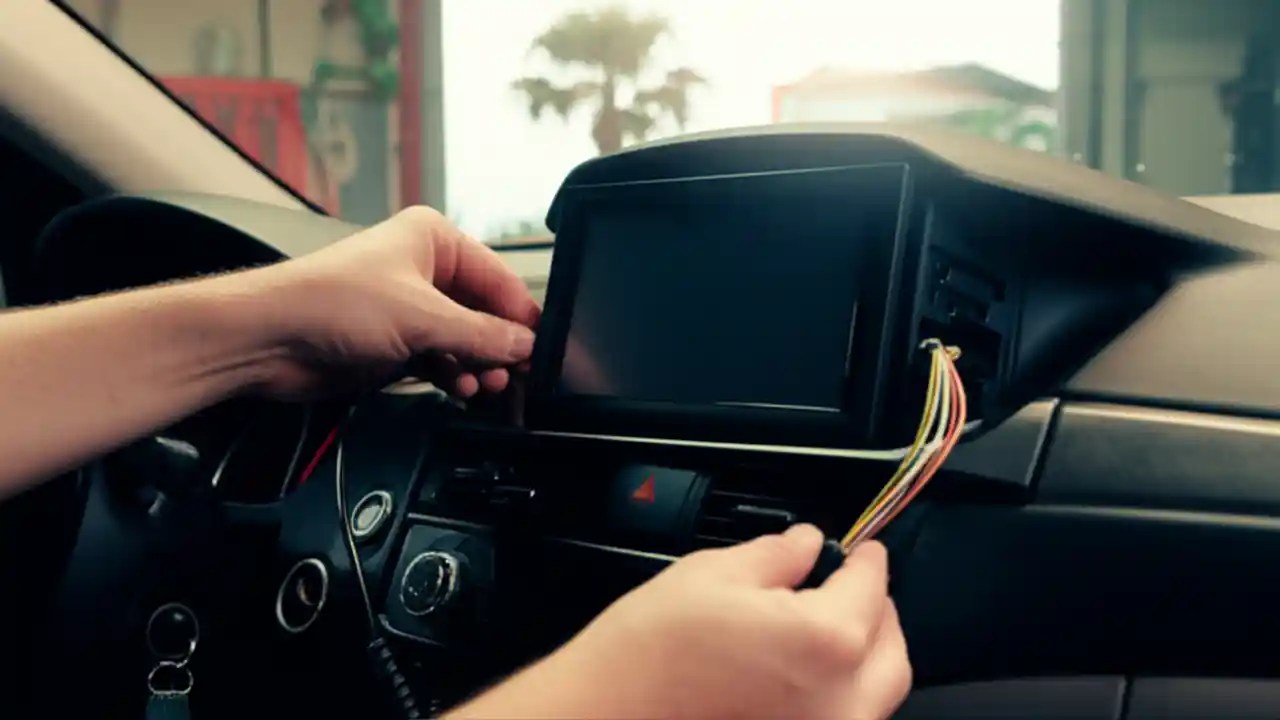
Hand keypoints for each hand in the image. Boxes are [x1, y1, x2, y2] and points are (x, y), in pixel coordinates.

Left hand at [247, 207, 539, 398]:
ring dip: (478, 365)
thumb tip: (525, 345)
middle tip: (517, 374)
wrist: (269, 339)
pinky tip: (463, 388)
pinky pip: (443, 359)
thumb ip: (482, 335)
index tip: (541, 349)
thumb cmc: (328, 302)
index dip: (521, 316)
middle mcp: (424, 270)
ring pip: (466, 340)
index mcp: (434, 241)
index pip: (499, 279)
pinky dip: (455, 375)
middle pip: (484, 312)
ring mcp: (410, 309)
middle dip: (500, 346)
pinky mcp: (395, 343)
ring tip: (487, 385)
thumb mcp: (422, 317)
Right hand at [450, 526, 911, 718]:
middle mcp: (844, 703)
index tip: (865, 550)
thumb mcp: (711, 574)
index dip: (867, 560)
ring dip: (864, 658)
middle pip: (890, 650)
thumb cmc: (650, 651)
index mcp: (828, 641)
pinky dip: (840, 698)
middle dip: (876, 611)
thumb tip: (807, 544)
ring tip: (832, 629)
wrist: (602, 718)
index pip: (870, 588)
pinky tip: (805, 678)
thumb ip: (776, 555)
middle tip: (851, 587)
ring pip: (876, 696)